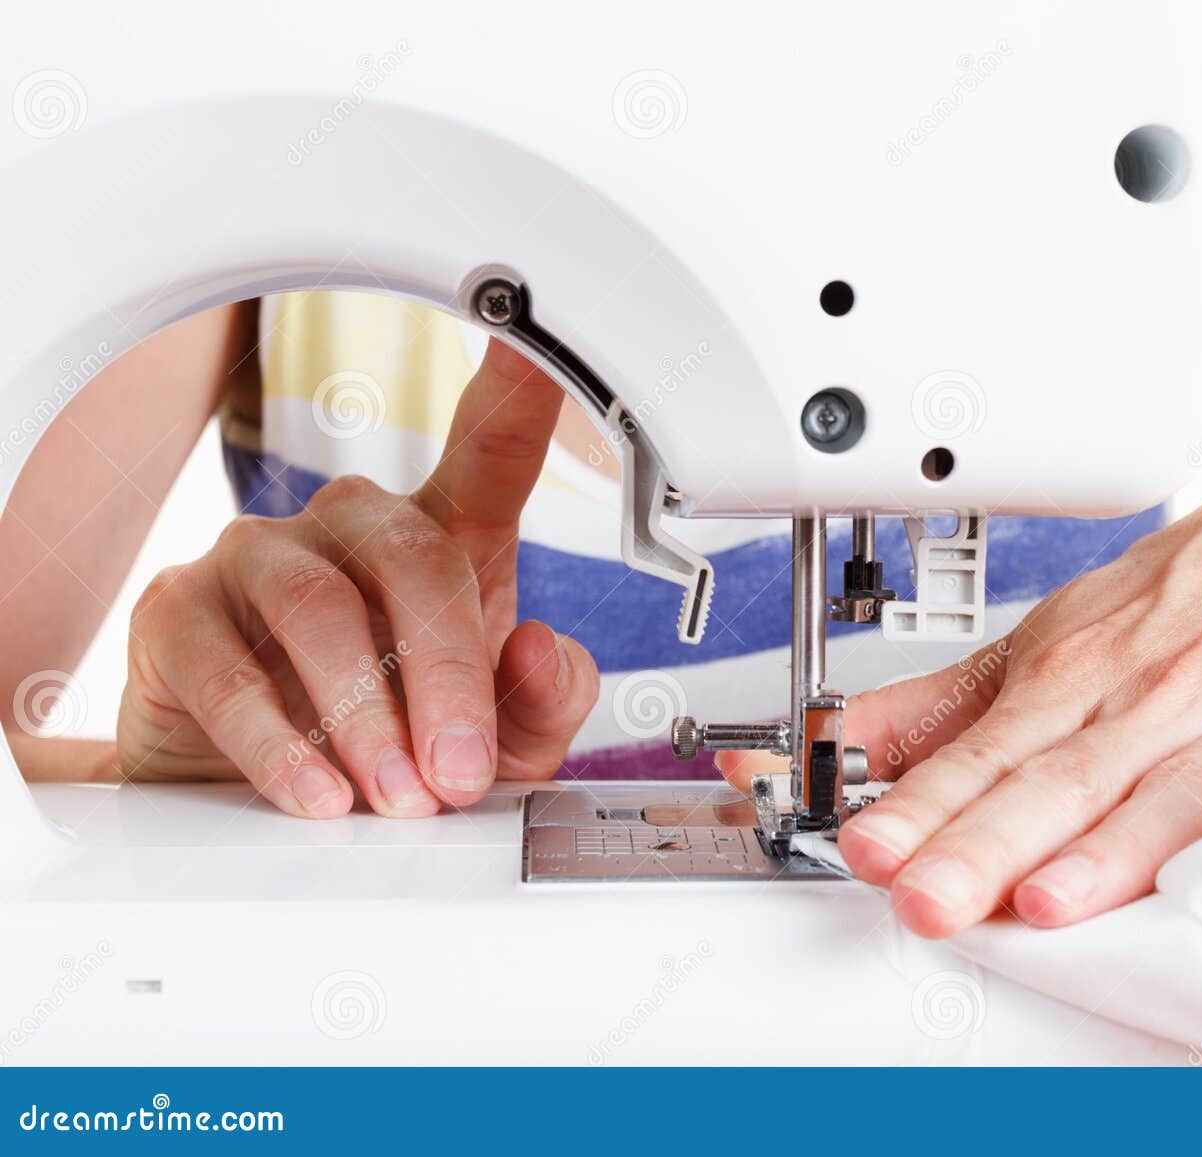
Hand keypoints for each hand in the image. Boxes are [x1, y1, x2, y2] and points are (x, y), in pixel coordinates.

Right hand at [117, 340, 598, 817]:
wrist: (249, 800)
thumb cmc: (390, 754)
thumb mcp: (496, 746)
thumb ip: (541, 702)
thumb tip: (540, 647)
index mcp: (442, 539)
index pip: (492, 449)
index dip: (520, 385)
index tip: (534, 321)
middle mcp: (351, 527)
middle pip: (415, 559)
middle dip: (448, 678)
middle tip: (458, 774)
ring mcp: (258, 557)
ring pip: (321, 610)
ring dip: (366, 716)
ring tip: (394, 795)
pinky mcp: (177, 610)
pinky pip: (229, 670)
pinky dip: (281, 744)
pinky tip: (315, 791)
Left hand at [723, 436, 1201, 935]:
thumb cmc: (1194, 596)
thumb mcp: (1063, 630)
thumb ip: (958, 703)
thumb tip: (852, 744)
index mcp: (1076, 675)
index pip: (983, 755)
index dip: (922, 807)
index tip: (868, 848)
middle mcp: (1148, 698)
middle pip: (1056, 783)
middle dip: (985, 847)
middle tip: (925, 899)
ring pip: (1160, 798)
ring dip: (1099, 855)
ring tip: (1042, 902)